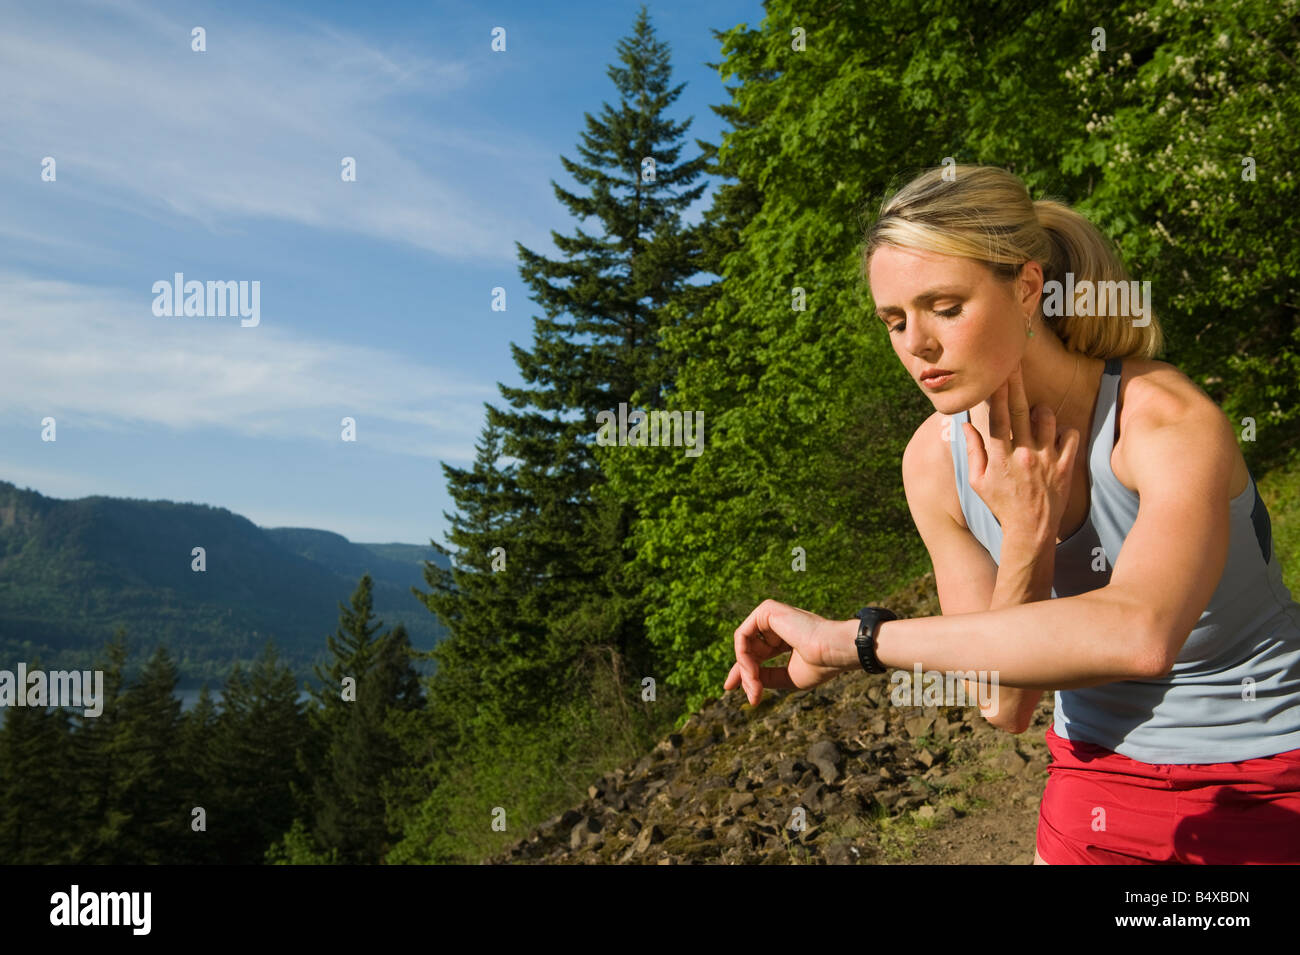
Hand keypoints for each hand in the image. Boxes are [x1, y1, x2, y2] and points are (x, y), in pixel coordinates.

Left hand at [723, 599, 843, 705]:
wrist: (834, 651)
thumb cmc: (820, 665)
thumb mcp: (787, 676)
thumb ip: (766, 677)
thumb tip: (743, 683)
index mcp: (785, 637)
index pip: (757, 653)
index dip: (745, 672)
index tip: (733, 688)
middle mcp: (776, 624)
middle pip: (747, 650)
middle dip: (745, 675)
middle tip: (753, 697)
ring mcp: (771, 614)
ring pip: (743, 645)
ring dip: (746, 670)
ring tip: (756, 687)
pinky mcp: (766, 610)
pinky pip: (742, 636)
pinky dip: (743, 657)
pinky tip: (753, 672)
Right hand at [963, 360, 1080, 540]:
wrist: (1030, 530)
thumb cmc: (1000, 504)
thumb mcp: (978, 482)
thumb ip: (973, 451)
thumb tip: (966, 425)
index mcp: (1000, 457)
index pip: (997, 417)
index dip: (996, 393)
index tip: (995, 374)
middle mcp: (1024, 454)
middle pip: (1021, 410)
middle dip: (1016, 384)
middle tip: (1014, 363)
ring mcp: (1047, 459)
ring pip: (1048, 419)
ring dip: (1042, 411)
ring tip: (1036, 413)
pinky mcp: (1065, 466)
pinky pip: (1070, 436)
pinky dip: (1064, 430)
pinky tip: (1056, 434)